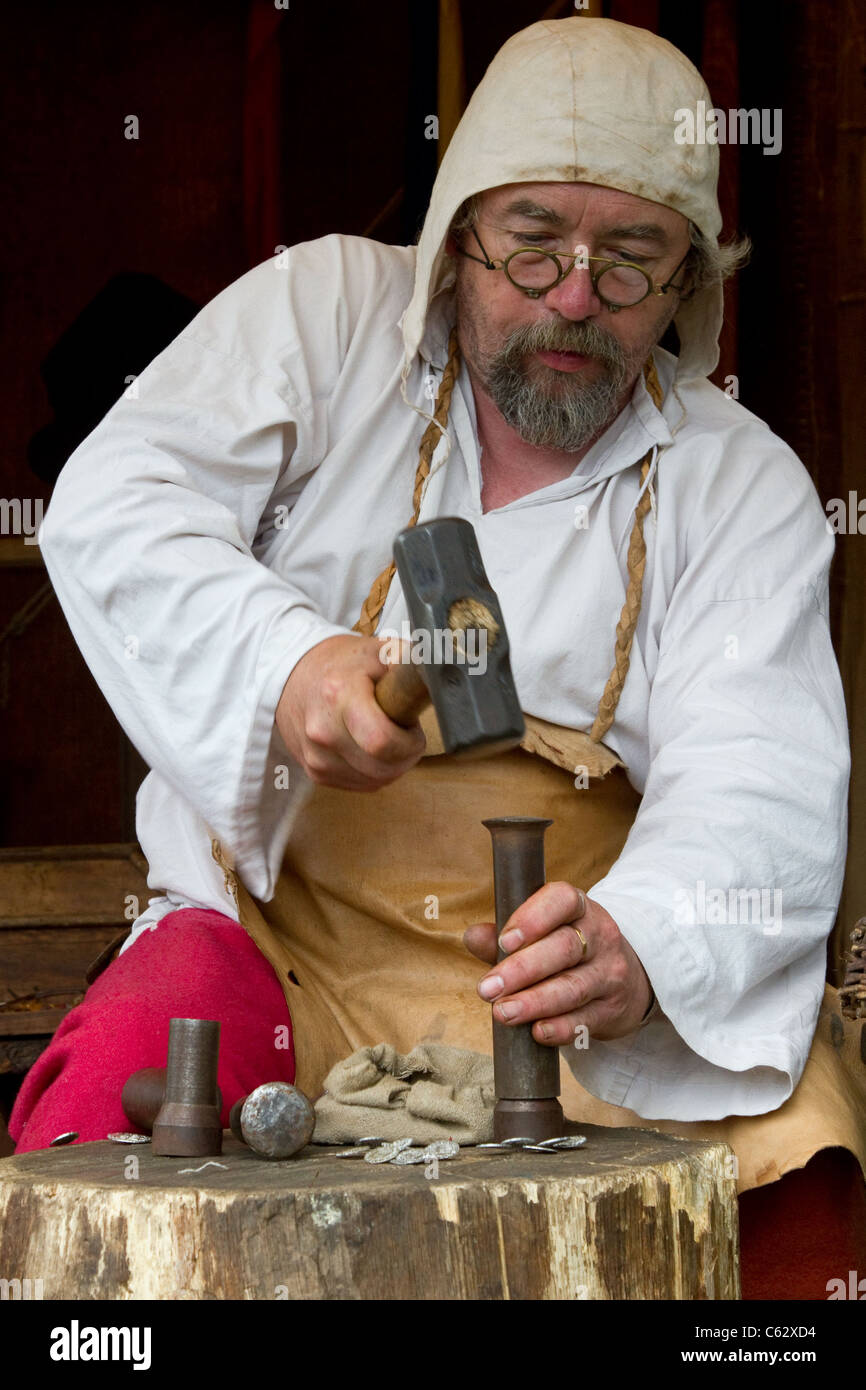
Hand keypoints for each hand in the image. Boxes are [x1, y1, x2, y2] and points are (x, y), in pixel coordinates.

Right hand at [275, 633, 425, 789]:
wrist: (290, 676)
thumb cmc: (340, 664)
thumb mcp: (376, 650)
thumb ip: (409, 659)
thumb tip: (439, 665)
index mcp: (339, 696)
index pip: (382, 742)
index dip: (409, 742)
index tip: (412, 728)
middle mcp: (323, 730)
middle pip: (382, 768)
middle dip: (405, 755)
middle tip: (404, 732)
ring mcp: (316, 755)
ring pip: (375, 781)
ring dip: (392, 765)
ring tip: (387, 737)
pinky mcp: (314, 772)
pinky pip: (360, 785)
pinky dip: (374, 772)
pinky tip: (370, 748)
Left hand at [464, 882, 651, 1043]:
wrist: (624, 979)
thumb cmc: (568, 952)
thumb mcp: (543, 933)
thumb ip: (506, 937)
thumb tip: (473, 937)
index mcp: (579, 908)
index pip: (562, 900)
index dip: (533, 918)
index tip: (505, 941)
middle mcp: (600, 936)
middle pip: (563, 949)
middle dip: (521, 970)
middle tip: (487, 989)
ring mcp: (609, 973)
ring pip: (573, 988)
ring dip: (534, 1003)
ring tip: (503, 1013)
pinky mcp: (612, 1009)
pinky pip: (585, 1020)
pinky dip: (559, 1028)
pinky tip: (536, 1032)